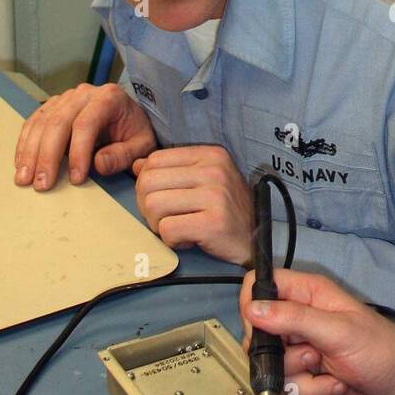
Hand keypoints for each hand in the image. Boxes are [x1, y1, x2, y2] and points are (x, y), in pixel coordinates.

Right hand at [14, 82, 157, 189]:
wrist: (129, 115)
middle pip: (58, 122)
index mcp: (109, 98)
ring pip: (42, 122)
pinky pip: (34, 122)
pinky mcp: (53, 106)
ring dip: (30, 152)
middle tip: (42, 184)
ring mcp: (65, 98)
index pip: (86, 124)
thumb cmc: (135, 130)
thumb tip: (98, 164)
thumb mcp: (142, 144)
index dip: (78, 152)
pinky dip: (25, 143)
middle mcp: (83, 94)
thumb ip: (124, 155)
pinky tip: (21, 163)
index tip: (75, 179)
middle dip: (47, 156)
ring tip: (24, 179)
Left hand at [132, 144, 253, 263]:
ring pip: (153, 206)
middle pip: (148, 182)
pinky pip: (167, 229)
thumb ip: (171, 170)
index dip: (147, 183)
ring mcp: (216, 195)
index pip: (154, 160)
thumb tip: (137, 165)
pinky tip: (188, 239)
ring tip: (178, 228)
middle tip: (167, 218)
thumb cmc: (226, 210)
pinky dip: (171, 240)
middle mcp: (214, 170)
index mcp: (210, 154)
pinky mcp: (214, 222)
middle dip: (148, 206)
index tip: (164, 199)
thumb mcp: (203, 181)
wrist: (258, 240)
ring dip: (158, 224)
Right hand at [239, 268, 394, 394]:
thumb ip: (294, 319)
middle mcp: (298, 322)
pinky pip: (289, 393)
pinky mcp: (305, 381)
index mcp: (306, 295)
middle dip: (284, 357)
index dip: (253, 306)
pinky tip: (336, 388)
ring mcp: (300, 353)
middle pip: (258, 337)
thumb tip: (252, 309)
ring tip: (334, 375)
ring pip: (274, 371)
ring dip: (305, 381)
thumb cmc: (380, 349)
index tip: (263, 330)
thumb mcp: (338, 330)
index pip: (259, 287)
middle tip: (315, 356)